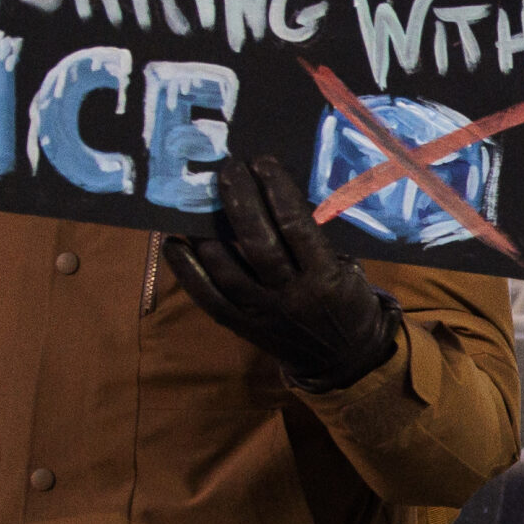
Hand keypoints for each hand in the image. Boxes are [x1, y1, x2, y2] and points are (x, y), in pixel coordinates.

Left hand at [167, 154, 400, 390]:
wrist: (345, 360)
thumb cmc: (349, 302)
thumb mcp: (349, 269)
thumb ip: (321, 239)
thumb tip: (282, 195)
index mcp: (326, 277)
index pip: (298, 227)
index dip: (278, 191)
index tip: (263, 163)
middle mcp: (292, 296)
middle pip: (259, 244)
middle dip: (241, 202)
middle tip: (228, 170)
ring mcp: (264, 313)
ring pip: (228, 271)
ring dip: (208, 234)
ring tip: (196, 201)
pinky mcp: (243, 327)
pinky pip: (208, 298)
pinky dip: (187, 271)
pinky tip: (174, 244)